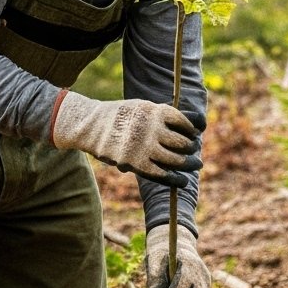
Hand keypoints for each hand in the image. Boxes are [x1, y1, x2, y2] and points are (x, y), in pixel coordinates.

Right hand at [50, 91, 196, 182]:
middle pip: (183, 142)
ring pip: (176, 160)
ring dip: (188, 164)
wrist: (91, 126)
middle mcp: (151, 128)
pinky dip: (175, 179)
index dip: (194, 128)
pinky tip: (183, 181)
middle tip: (194, 150)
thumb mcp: (142, 107)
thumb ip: (164, 115)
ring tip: (194, 164)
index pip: (185, 121)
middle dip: (192, 147)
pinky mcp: (135, 163)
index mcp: (155, 111)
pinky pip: (162, 174)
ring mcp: (143, 146)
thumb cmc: (121, 116)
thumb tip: (193, 126)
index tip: (196, 132)